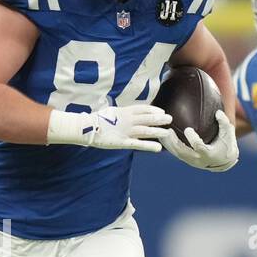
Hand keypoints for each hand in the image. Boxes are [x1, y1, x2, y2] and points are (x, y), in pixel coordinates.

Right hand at [47, 105, 169, 152]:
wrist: (87, 127)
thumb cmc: (96, 119)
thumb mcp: (111, 111)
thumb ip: (120, 111)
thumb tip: (123, 109)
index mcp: (125, 111)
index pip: (143, 108)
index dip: (153, 109)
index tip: (161, 111)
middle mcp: (128, 120)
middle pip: (147, 118)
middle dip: (159, 119)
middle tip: (170, 119)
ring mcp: (126, 131)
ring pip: (146, 130)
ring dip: (158, 131)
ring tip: (167, 132)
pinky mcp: (123, 142)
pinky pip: (138, 144)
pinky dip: (149, 146)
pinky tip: (158, 148)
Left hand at [163, 109, 238, 171]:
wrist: (223, 161)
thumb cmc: (226, 145)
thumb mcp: (228, 134)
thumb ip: (224, 123)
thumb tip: (218, 112)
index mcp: (208, 154)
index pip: (198, 147)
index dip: (193, 139)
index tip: (188, 129)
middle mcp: (197, 159)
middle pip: (182, 152)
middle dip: (173, 142)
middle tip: (167, 130)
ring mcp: (190, 161)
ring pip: (176, 153)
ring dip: (167, 143)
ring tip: (161, 131)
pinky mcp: (186, 160)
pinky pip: (174, 152)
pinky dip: (167, 144)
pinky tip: (161, 135)